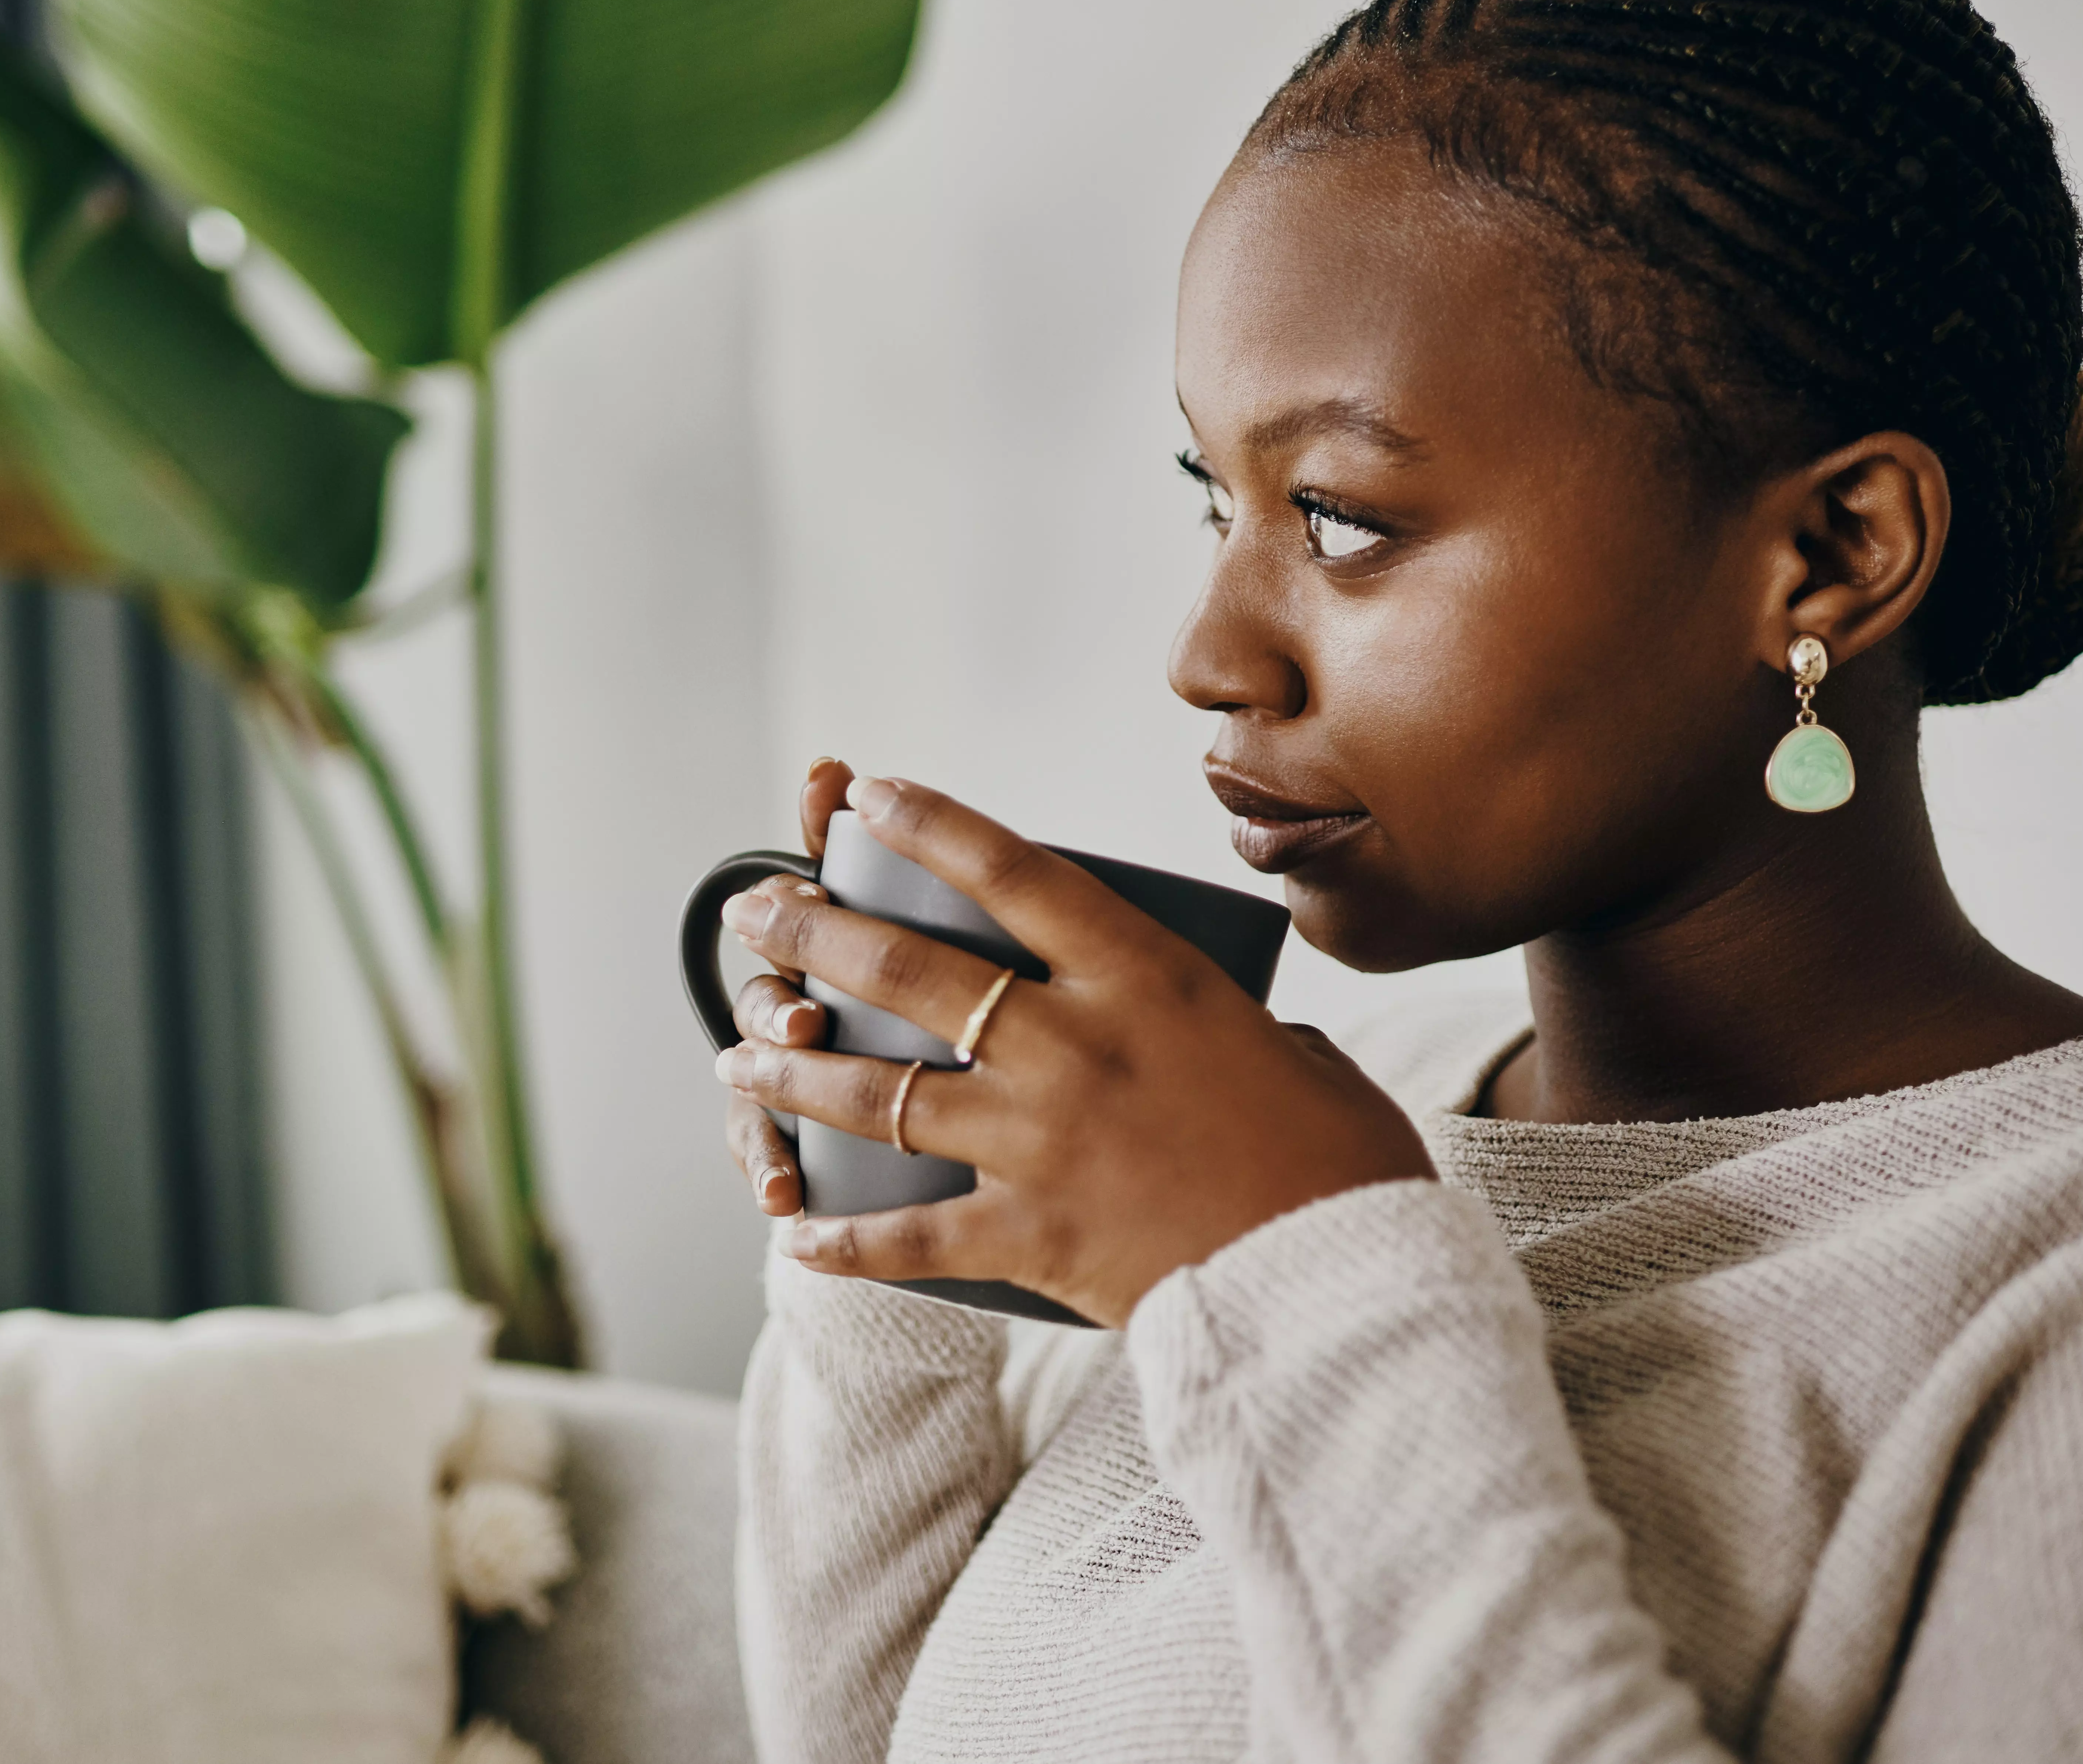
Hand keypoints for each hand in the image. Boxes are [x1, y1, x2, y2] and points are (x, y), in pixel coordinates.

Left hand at [714, 774, 1435, 1325]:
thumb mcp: (1296, 1055)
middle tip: (756, 910)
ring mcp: (1040, 1142)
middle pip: (909, 969)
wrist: (1342, 1284)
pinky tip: (797, 1238)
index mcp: (1146, 983)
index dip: (931, 826)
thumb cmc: (1339, 1165)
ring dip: (796, 1067)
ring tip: (740, 1050)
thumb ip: (1240, 1031)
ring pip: (879, 1091)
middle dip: (815, 931)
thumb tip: (1236, 1032)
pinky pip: (910, 1236)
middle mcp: (1075, 1047)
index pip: (1014, 874)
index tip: (868, 799)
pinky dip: (845, 1243)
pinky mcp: (1030, 1236)